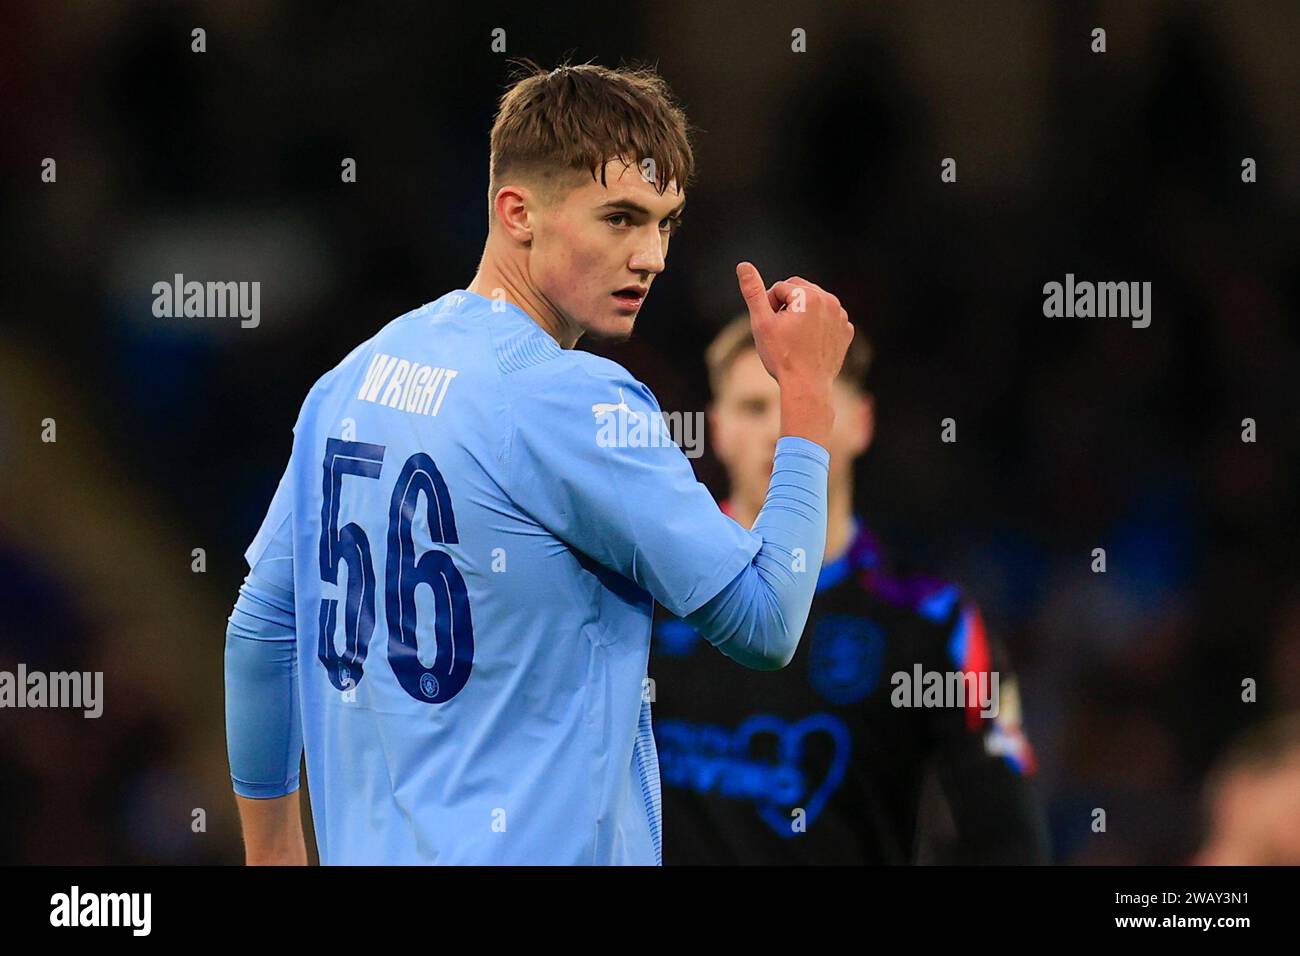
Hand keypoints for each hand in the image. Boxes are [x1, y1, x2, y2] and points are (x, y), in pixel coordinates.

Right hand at [735, 262, 853, 388]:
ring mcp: (841, 316)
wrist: (807, 387)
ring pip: (813, 304)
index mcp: (809, 295)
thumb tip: (743, 265)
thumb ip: (753, 292)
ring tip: (796, 339)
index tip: (773, 328)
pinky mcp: (846, 330)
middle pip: (798, 291)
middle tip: (782, 333)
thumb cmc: (782, 356)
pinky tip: (810, 344)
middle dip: (786, 307)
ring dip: (802, 315)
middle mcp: (830, 301)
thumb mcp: (761, 323)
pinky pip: (827, 319)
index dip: (770, 308)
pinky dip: (818, 327)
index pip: (779, 288)